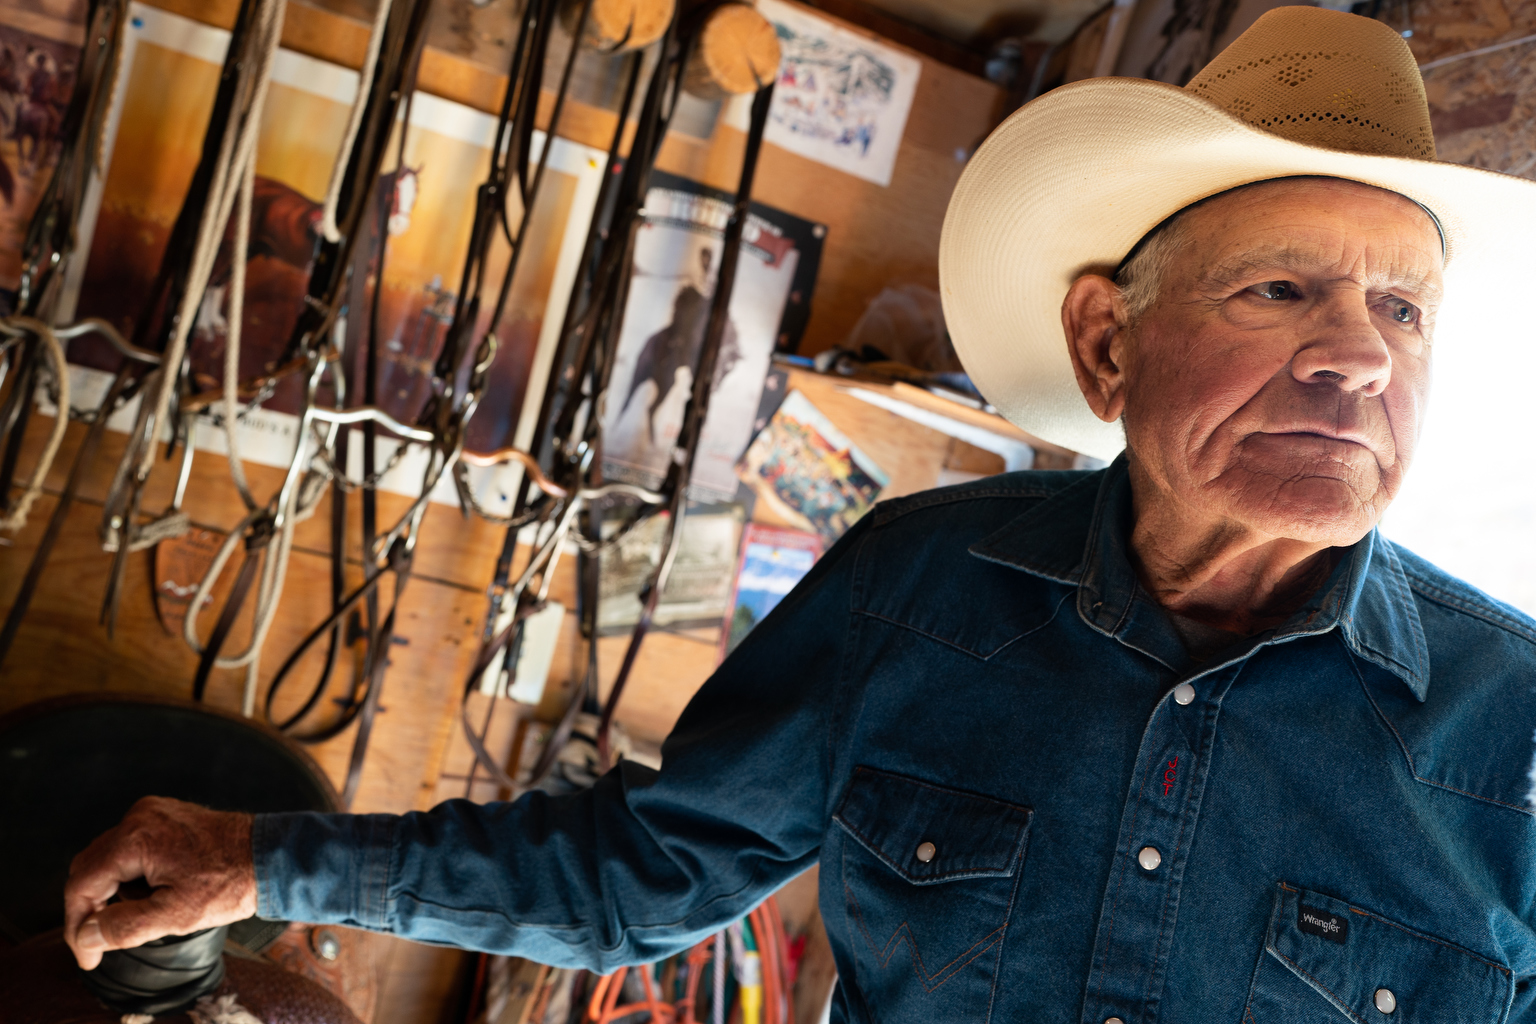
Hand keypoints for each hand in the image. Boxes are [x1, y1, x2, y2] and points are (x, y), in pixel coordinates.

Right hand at [63, 796, 257, 970]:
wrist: (271, 855)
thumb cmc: (232, 881)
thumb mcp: (176, 915)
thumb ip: (124, 927)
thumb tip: (86, 935)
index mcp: (136, 838)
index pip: (83, 883)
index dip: (77, 923)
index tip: (87, 954)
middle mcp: (140, 817)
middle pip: (90, 867)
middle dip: (92, 906)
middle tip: (103, 941)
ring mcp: (154, 813)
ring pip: (109, 858)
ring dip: (114, 890)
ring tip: (145, 910)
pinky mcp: (167, 816)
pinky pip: (132, 847)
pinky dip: (132, 873)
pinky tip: (156, 890)